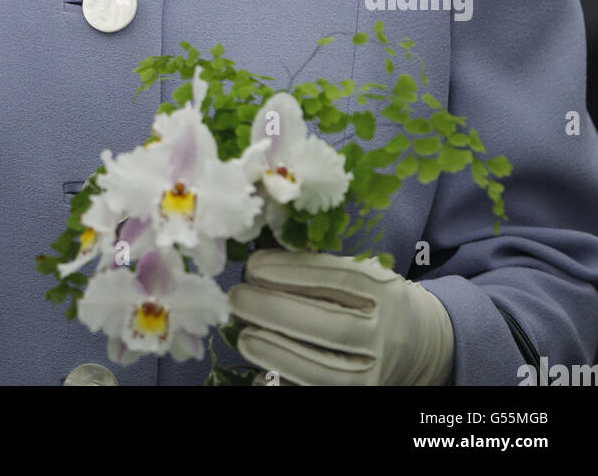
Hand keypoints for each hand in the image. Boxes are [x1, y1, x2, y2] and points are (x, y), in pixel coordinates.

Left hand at [227, 249, 454, 385]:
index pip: (336, 280)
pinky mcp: (364, 396)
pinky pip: (318, 394)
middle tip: (237, 298)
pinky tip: (260, 373)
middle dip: (275, 310)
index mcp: (385, 293)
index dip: (291, 272)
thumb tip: (263, 264)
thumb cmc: (380, 301)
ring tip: (244, 336)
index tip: (253, 266)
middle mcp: (385, 334)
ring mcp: (376, 372)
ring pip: (322, 368)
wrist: (424, 345)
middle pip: (328, 324)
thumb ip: (324, 269)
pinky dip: (286, 384)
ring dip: (276, 352)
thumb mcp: (366, 275)